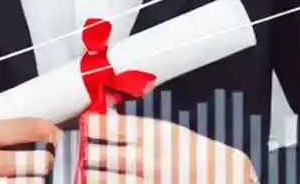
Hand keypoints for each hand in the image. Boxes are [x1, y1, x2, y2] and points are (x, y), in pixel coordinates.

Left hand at [80, 111, 256, 182]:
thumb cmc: (193, 151)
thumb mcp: (167, 131)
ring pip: (98, 175)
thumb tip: (108, 122)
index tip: (84, 125)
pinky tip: (97, 180)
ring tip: (86, 167)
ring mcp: (142, 178)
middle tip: (82, 147)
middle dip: (86, 151)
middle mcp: (143, 155)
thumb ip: (138, 128)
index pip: (108, 127)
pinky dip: (101, 183)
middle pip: (97, 152)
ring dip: (88, 171)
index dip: (90, 126)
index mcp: (151, 132)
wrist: (217, 174)